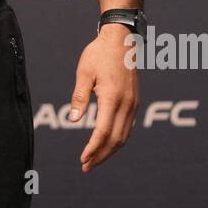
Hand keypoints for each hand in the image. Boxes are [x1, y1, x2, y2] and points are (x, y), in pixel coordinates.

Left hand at [71, 25, 139, 172]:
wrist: (121, 40)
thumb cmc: (98, 54)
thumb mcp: (84, 73)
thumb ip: (79, 97)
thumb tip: (73, 120)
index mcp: (112, 97)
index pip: (103, 131)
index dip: (93, 148)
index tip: (83, 159)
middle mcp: (126, 104)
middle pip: (116, 140)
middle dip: (101, 156)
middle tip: (86, 167)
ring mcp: (133, 104)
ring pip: (124, 136)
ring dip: (110, 151)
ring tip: (94, 160)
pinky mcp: (134, 102)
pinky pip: (128, 127)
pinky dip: (118, 140)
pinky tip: (107, 145)